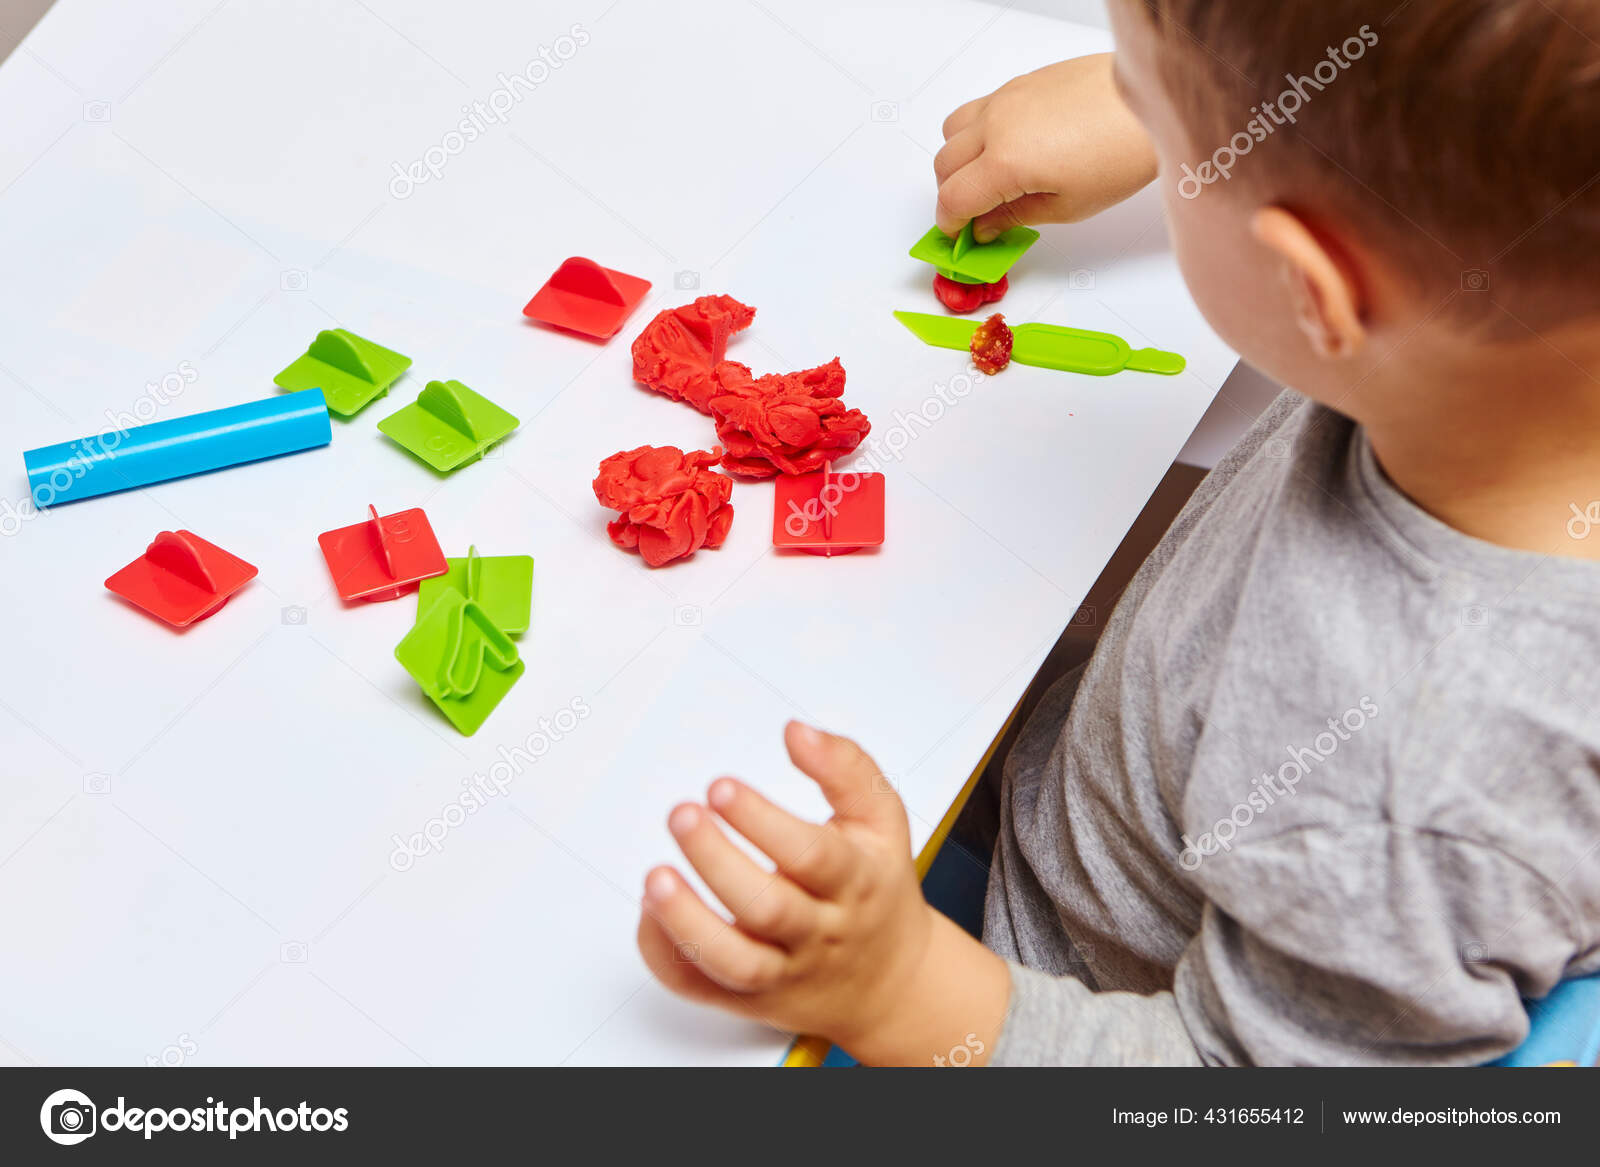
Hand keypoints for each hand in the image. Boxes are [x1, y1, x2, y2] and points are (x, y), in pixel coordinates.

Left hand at [637, 721, 1009, 1065]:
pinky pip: (701, 989)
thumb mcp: (882, 821)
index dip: (763, 822)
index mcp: (855, 882)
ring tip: (655, 877)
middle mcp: (820, 933)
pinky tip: (651, 912)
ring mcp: (784, 972)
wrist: (893, 983)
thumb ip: (845, 768)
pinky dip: (668, 956)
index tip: (721, 788)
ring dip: (688, 921)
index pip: (812, 856)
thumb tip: (797, 732)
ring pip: (734, 960)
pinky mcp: (749, 1001)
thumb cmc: (876, 888)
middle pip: (768, 909)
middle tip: (681, 814)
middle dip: (718, 861)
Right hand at [935, 53, 1156, 240]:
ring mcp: (1007, 97)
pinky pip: (980, 108)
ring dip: (958, 159)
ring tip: (986, 178)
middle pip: (944, 164)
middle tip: (975, 215)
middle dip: (951, 195)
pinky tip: (1008, 148)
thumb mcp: (1068, 206)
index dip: (951, 224)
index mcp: (1006, 161)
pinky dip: (978, 132)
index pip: (952, 199)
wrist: (1153, 101)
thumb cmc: (1123, 150)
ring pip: (953, 130)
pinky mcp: (1021, 82)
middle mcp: (997, 123)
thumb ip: (1015, 216)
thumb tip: (987, 225)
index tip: (960, 236)